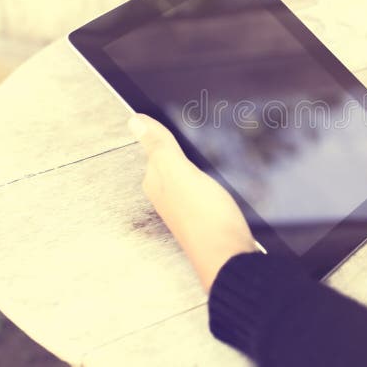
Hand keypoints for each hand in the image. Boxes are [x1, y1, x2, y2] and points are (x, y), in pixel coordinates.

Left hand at [128, 114, 255, 290]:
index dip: (161, 128)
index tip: (167, 110)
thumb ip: (159, 147)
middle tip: (183, 124)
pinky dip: (203, 173)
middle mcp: (168, 193)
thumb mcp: (179, 174)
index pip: (154, 145)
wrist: (231, 257)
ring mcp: (188, 204)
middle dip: (174, 144)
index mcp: (157, 180)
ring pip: (184, 173)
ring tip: (197, 144)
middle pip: (168, 160)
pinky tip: (212, 172)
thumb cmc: (206, 219)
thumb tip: (135, 121)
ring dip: (189, 159)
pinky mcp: (207, 212)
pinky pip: (199, 185)